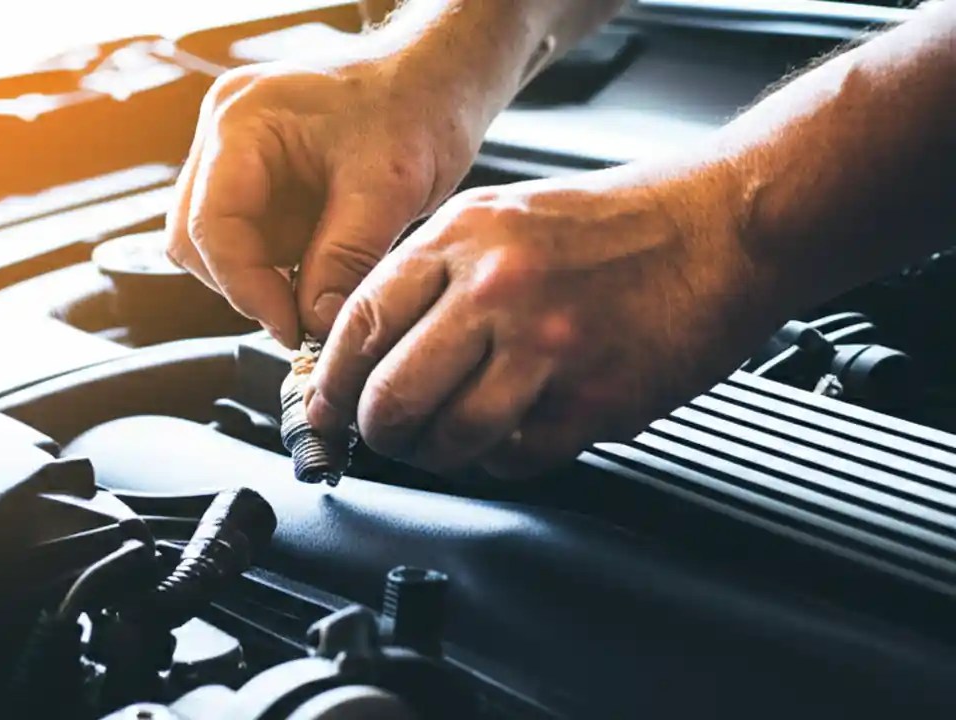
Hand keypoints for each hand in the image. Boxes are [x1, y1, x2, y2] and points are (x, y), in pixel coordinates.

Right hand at [165, 57, 482, 344]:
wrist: (438, 80)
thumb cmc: (418, 109)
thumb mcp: (391, 187)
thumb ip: (346, 257)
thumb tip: (313, 324)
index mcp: (242, 120)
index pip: (210, 223)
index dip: (245, 287)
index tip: (291, 328)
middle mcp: (223, 135)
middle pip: (194, 237)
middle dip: (244, 287)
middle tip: (302, 324)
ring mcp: (234, 158)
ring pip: (212, 246)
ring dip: (256, 283)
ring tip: (316, 303)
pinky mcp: (255, 182)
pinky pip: (243, 241)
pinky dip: (272, 272)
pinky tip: (317, 281)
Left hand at [305, 165, 782, 478]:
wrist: (721, 227)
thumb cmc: (613, 226)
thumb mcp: (501, 218)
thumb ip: (431, 277)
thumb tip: (367, 351)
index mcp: (462, 237)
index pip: (359, 323)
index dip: (332, 382)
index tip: (327, 409)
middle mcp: (496, 288)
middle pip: (393, 395)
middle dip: (377, 432)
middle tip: (385, 437)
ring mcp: (547, 346)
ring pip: (450, 438)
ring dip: (437, 455)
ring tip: (446, 442)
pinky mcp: (595, 398)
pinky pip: (518, 457)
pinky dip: (503, 459)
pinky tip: (513, 434)